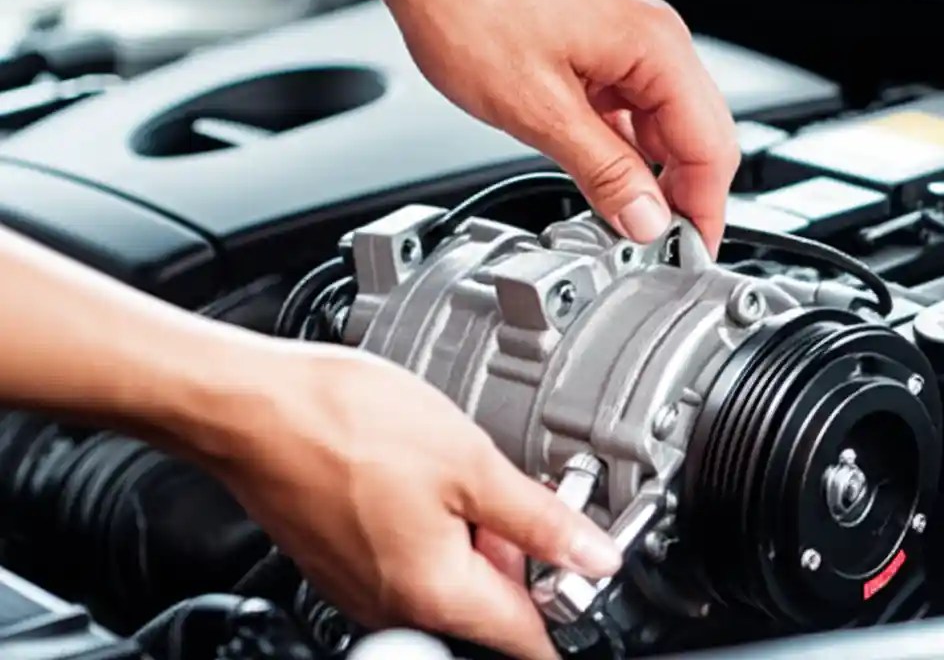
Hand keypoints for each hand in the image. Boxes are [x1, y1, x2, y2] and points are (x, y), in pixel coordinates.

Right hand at [212, 342, 620, 659]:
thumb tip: (595, 557)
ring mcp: (360, 586)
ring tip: (463, 472)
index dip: (570, 605)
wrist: (251, 405)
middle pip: (488, 605)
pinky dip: (433, 525)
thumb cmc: (343, 425)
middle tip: (523, 495)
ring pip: (448, 578)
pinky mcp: (338, 559)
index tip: (586, 579)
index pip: (527, 638)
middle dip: (518, 557)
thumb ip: (542, 520)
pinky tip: (424, 474)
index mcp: (435, 594)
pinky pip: (407, 560)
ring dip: (474, 535)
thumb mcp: (471, 464)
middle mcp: (393, 605)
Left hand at [320, 0, 740, 250]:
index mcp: (655, 47)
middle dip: (683, 198)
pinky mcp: (600, 50)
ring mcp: (628, 44)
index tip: (688, 256)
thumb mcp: (538, 108)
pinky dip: (624, 150)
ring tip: (622, 222)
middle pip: (697, 138)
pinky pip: (631, 111)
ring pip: (664, 128)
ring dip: (650, 177)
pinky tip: (601, 177)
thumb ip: (603, 170)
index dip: (704, 211)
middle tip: (656, 250)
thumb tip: (646, 219)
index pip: (711, 148)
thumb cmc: (469, 2)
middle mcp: (653, 40)